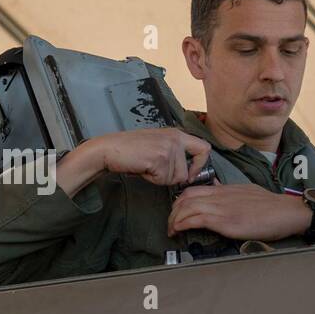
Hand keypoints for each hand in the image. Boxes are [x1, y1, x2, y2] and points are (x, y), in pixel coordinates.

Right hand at [57, 128, 211, 196]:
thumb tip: (189, 174)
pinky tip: (142, 168)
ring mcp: (168, 148)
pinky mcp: (160, 158)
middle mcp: (176, 138)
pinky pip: (163, 180)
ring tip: (146, 166)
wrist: (110, 149)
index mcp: (177, 134)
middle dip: (175, 178)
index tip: (190, 175)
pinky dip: (152, 179)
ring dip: (160, 178)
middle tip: (159, 174)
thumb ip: (174, 154)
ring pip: (175, 178)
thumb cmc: (130, 150)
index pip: (204, 149)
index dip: (200, 166)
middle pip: (187, 171)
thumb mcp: (158, 145)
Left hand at [168, 184, 310, 239]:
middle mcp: (220, 196)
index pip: (193, 190)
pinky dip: (182, 224)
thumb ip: (230, 193)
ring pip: (187, 208)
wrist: (286, 212)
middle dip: (173, 212)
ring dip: (174, 220)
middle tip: (170, 223)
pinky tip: (178, 230)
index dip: (180, 201)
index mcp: (225, 190)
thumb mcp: (246, 193)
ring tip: (171, 230)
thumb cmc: (271, 206)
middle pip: (186, 198)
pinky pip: (197, 219)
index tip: (176, 211)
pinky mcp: (226, 221)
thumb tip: (218, 189)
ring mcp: (222, 208)